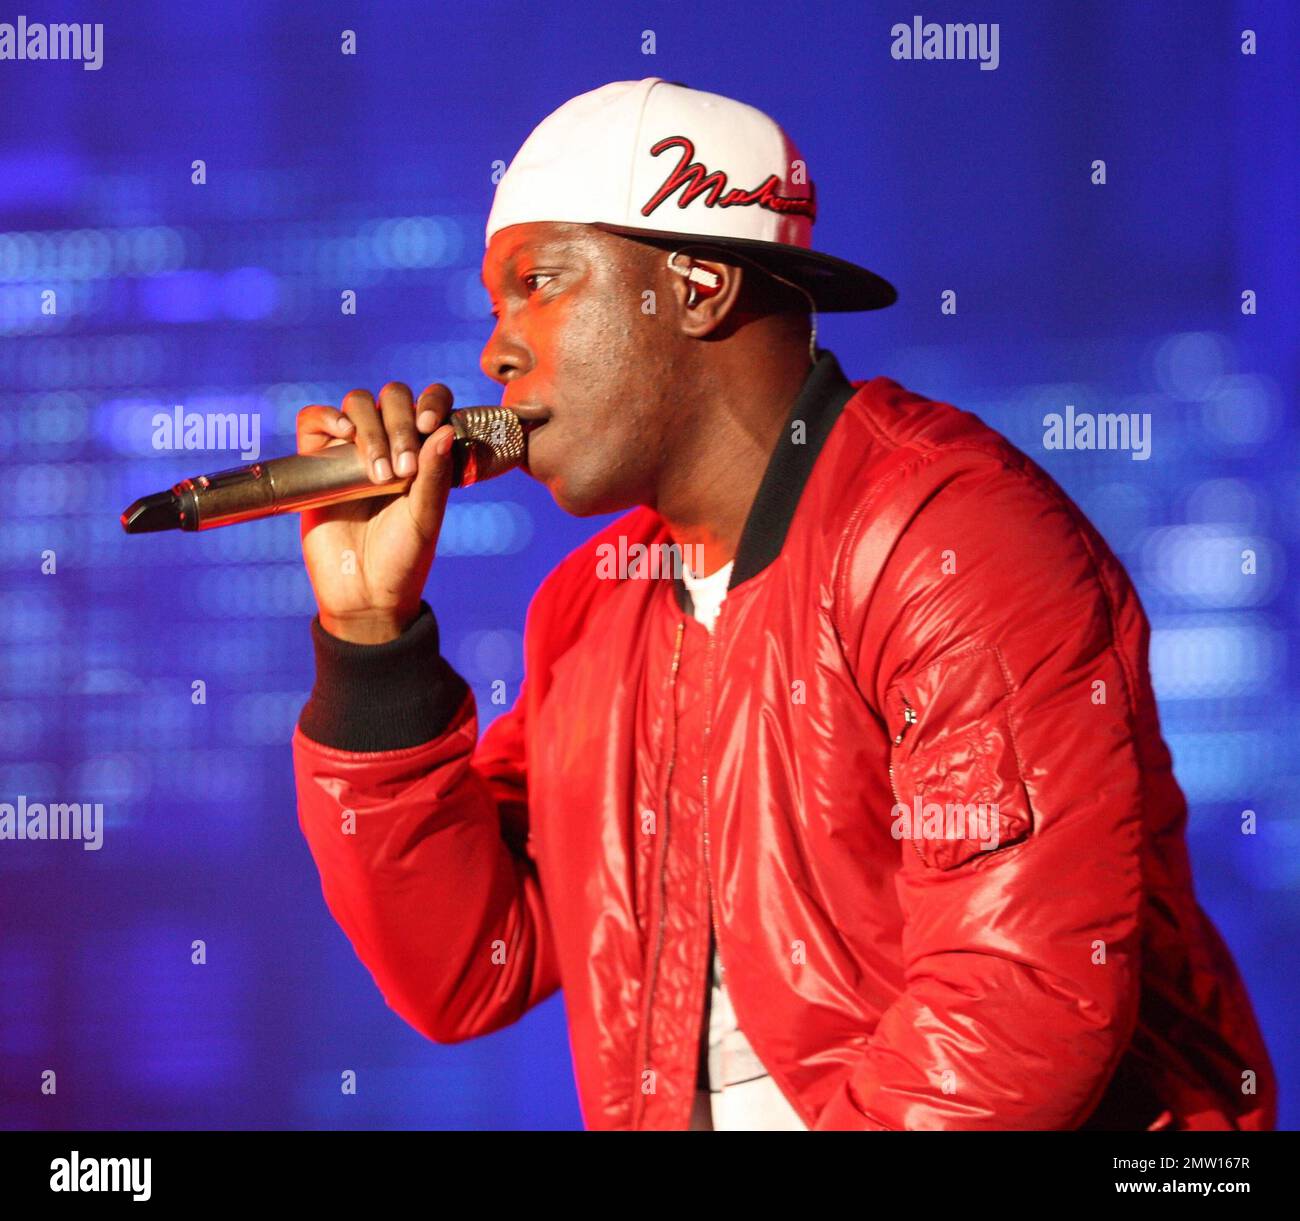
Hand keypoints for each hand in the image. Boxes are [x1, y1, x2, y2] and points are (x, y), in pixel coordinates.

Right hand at [296, 382, 455, 642]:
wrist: (364, 594)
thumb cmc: (403, 559)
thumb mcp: (425, 518)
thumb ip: (435, 475)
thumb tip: (443, 430)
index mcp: (424, 453)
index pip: (431, 404)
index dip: (432, 401)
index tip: (429, 427)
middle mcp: (390, 445)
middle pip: (393, 398)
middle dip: (399, 423)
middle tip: (402, 469)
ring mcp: (351, 452)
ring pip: (357, 404)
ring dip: (370, 428)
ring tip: (378, 475)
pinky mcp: (316, 463)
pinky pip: (313, 422)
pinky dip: (326, 417)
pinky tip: (341, 433)